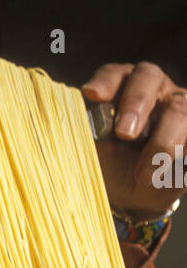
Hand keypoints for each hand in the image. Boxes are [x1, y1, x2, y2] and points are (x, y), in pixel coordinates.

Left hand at [82, 62, 186, 218]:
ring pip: (179, 108)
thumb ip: (93, 136)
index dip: (105, 82)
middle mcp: (152, 89)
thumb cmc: (114, 165)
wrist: (138, 194)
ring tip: (144, 174)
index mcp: (121, 88)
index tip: (92, 94)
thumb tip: (89, 129)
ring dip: (161, 143)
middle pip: (148, 78)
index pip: (114, 74)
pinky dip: (184, 154)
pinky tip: (176, 172)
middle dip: (136, 104)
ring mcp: (180, 105)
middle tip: (124, 133)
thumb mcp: (98, 153)